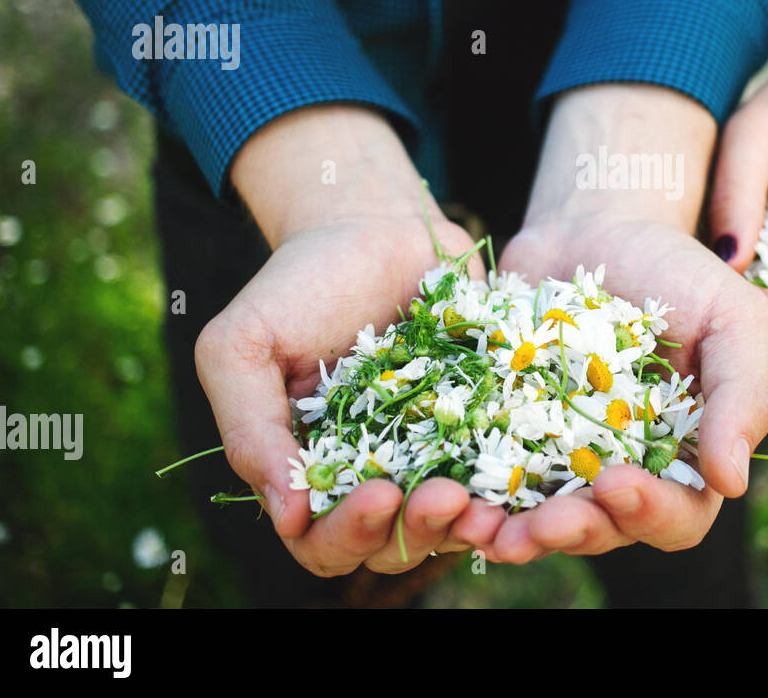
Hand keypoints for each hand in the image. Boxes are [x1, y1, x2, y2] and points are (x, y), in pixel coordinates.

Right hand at [194, 106, 506, 575]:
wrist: (374, 225)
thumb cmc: (297, 285)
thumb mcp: (241, 347)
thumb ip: (250, 431)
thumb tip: (288, 517)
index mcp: (314, 471)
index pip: (324, 541)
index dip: (350, 532)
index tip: (378, 493)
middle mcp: (376, 475)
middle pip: (396, 544)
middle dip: (419, 531)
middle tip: (445, 497)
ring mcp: (436, 452)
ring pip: (455, 520)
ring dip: (471, 521)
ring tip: (486, 501)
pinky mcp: (488, 421)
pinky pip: (505, 471)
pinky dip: (514, 484)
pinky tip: (526, 472)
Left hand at [476, 84, 767, 562]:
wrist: (594, 228)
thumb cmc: (676, 270)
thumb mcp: (731, 318)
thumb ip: (743, 396)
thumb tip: (733, 482)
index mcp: (683, 457)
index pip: (679, 516)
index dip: (651, 512)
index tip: (617, 483)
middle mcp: (622, 470)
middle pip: (605, 530)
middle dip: (575, 531)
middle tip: (544, 523)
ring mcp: (561, 458)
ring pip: (542, 520)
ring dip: (517, 533)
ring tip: (487, 529)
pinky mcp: (506, 436)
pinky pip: (489, 480)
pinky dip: (472, 496)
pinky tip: (450, 495)